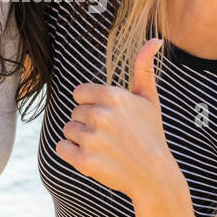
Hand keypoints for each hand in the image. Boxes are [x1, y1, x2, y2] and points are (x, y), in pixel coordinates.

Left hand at [54, 38, 185, 200]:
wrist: (154, 176)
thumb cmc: (151, 135)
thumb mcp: (149, 99)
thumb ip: (144, 68)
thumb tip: (154, 40)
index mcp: (113, 97)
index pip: (79, 93)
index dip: (92, 105)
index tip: (108, 117)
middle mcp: (101, 116)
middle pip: (74, 113)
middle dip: (88, 123)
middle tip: (111, 136)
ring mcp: (92, 140)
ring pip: (68, 130)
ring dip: (81, 139)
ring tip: (105, 147)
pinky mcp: (84, 161)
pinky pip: (61, 148)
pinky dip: (72, 153)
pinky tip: (94, 157)